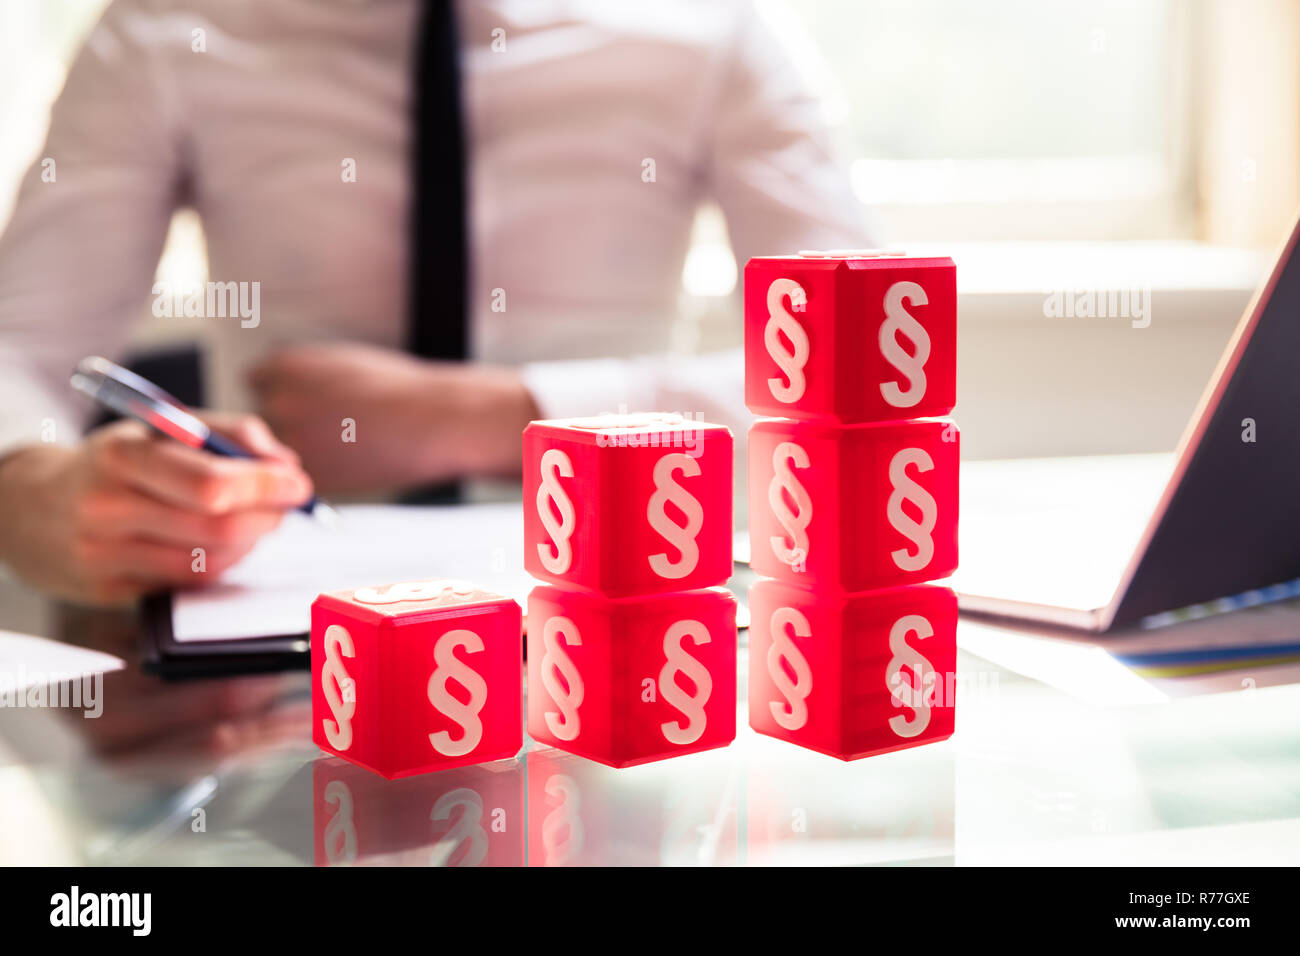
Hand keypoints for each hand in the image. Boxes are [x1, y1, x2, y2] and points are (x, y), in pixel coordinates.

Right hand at [0, 413, 312, 604]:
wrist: (28, 507)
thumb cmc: (112, 463)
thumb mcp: (160, 428)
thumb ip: (229, 434)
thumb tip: (285, 464)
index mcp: (121, 455)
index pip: (212, 482)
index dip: (267, 486)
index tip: (298, 484)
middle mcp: (107, 506)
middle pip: (217, 526)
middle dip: (268, 516)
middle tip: (286, 506)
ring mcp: (104, 554)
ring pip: (208, 561)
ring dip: (250, 543)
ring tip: (255, 522)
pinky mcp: (108, 592)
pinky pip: (187, 585)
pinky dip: (221, 565)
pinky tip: (223, 546)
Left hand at [249, 343, 539, 494]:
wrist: (430, 420)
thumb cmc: (396, 391)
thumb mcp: (340, 363)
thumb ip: (301, 375)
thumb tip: (280, 392)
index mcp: (282, 366)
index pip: (258, 381)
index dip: (283, 393)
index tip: (309, 400)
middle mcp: (276, 401)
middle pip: (263, 418)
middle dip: (291, 424)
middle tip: (332, 427)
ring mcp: (289, 441)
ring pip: (281, 452)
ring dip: (305, 450)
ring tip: (348, 444)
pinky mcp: (307, 475)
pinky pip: (302, 476)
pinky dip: (322, 472)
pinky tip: (354, 460)